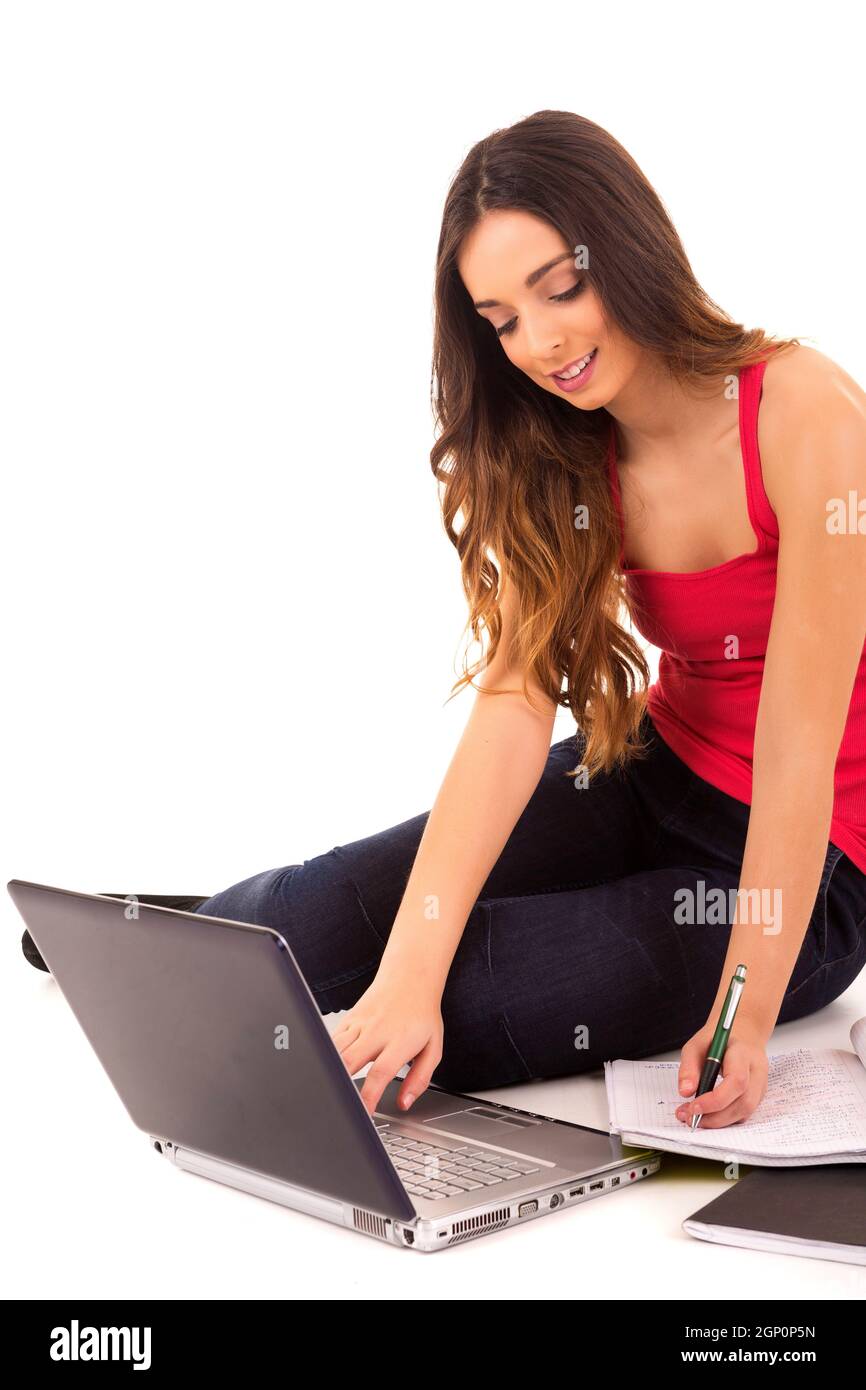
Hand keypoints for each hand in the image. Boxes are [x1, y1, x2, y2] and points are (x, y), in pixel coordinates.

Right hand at [330, 966, 444, 1118]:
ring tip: (329, 1091)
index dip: (368, 1097)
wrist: (410, 977)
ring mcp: (359, 1023)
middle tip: (339, 1105)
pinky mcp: (348, 1018)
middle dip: (340, 1085)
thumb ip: (420, 1079)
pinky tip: (329, 1069)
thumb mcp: (433, 1048)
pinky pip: (331, 1039)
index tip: (364, 1114)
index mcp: (399, 1041)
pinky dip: (327, 1056)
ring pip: (334, 1050)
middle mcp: (376, 1031)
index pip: (380, 1073)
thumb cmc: (422, 1015)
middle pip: (349, 1060)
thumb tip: (404, 1103)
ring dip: (330, 1071)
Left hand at [676, 1021, 769, 1127]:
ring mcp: (761, 1085)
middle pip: (743, 1102)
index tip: (693, 1107)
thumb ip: (689, 1066)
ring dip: (718, 1121)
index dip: (715, 1099)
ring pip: (745, 1112)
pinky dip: (724, 1119)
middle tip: (689, 1117)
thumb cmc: (719, 1039)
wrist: (741, 1034)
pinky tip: (707, 1115)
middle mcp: (757, 1071)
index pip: (737, 1081)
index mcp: (743, 1054)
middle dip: (715, 1116)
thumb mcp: (697, 1044)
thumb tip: (685, 1092)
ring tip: (694, 1118)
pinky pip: (743, 1114)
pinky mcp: (758, 1096)